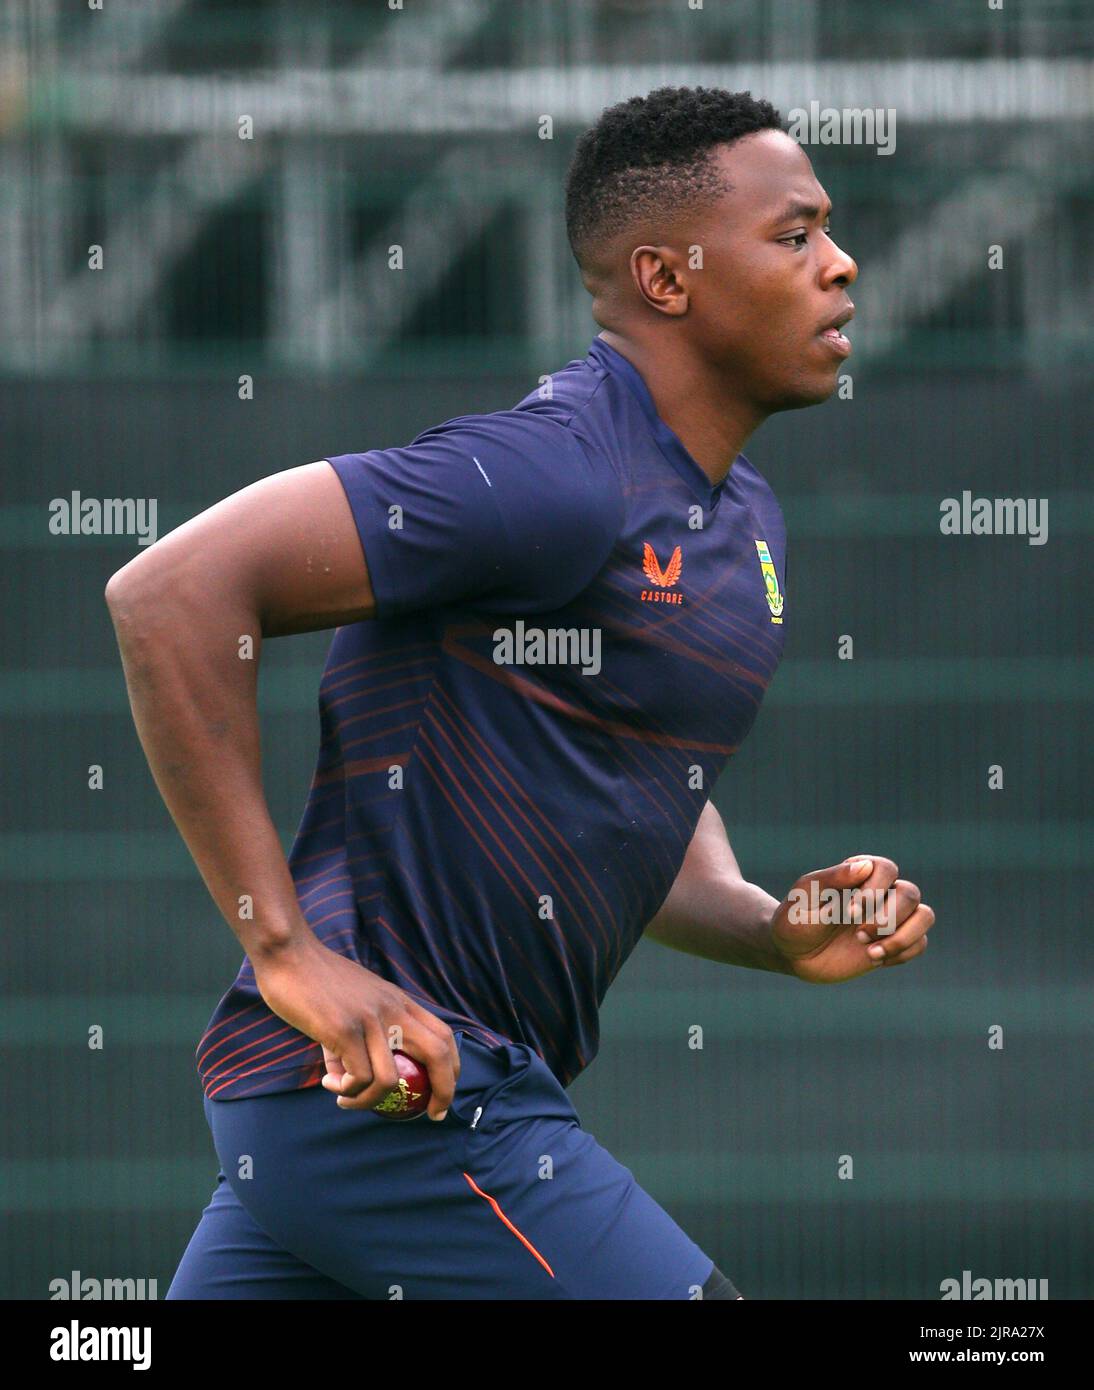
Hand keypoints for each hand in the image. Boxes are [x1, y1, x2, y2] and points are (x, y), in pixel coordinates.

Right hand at [252, 934, 459, 1117]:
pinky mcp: (344, 1030)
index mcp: (399, 1001)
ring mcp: (370, 1020)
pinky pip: (358, 1077)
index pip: (443, 1035)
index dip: (452, 1069)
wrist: (290, 954)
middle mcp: (392, 1009)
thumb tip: (346, 1080)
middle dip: (443, 1091)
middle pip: (438, 1053)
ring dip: (370, 1101)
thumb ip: (356, 1040)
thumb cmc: (316, 980)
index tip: (443, 1096)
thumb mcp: (352, 1005)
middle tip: (431, 1114)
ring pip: (390, 1078)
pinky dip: (347, 1090)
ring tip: (347, 1100)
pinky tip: (329, 1084)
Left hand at [770, 855, 935, 983]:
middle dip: (888, 917)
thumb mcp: (805, 897)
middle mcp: (880, 894)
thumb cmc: (794, 920)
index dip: (874, 891)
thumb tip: (864, 866)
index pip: (886, 868)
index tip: (849, 914)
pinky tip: (874, 958)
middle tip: (859, 935)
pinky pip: (920, 943)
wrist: (792, 954)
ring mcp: (889, 919)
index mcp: (858, 875)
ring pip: (925, 916)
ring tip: (872, 952)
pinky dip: (904, 952)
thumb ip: (832, 879)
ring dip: (903, 936)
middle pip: (910, 893)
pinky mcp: (893, 944)